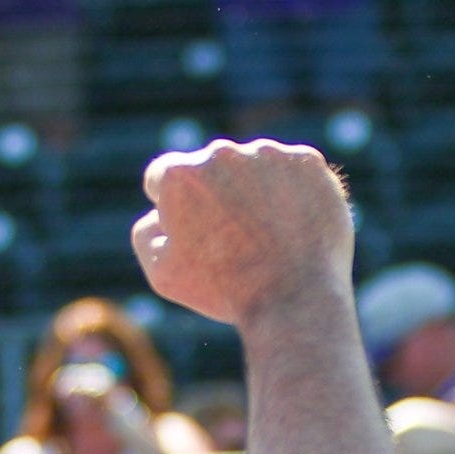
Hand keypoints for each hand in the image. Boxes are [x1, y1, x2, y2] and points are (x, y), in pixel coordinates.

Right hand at [130, 139, 355, 332]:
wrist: (295, 300)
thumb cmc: (225, 292)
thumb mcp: (163, 272)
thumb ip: (146, 233)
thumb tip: (158, 212)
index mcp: (179, 175)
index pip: (163, 178)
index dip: (173, 208)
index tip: (194, 232)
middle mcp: (221, 153)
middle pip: (210, 169)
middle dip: (216, 196)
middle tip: (235, 240)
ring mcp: (268, 154)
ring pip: (253, 167)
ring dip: (255, 191)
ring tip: (269, 237)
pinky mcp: (308, 163)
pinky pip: (293, 172)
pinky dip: (293, 193)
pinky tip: (295, 226)